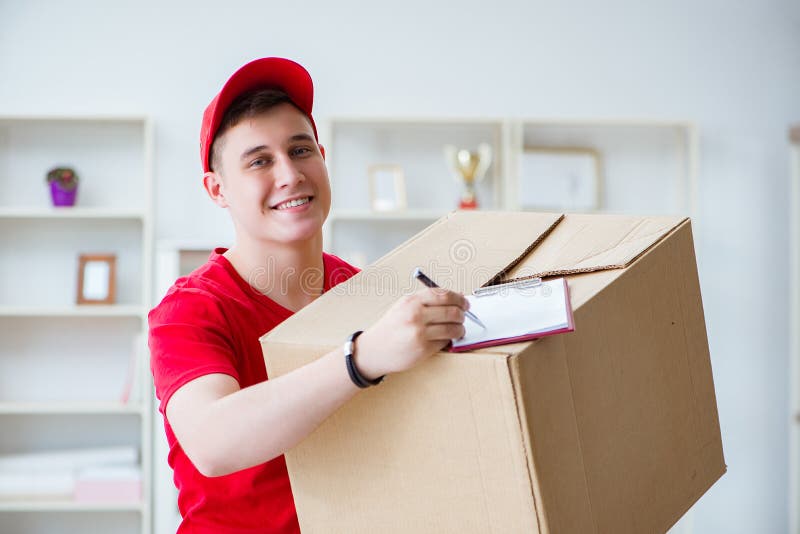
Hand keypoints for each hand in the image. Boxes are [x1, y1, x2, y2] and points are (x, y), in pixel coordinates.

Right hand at [354, 287, 468, 378]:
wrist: (375, 350)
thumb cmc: (391, 327)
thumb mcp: (404, 306)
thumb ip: (426, 301)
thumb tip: (454, 298)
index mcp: (411, 301)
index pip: (443, 295)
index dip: (458, 298)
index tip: (464, 302)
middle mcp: (415, 315)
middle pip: (452, 311)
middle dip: (462, 314)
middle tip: (463, 316)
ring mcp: (419, 333)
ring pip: (453, 328)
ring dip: (460, 329)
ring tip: (459, 330)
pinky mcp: (423, 349)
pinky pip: (445, 342)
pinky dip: (449, 340)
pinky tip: (445, 339)